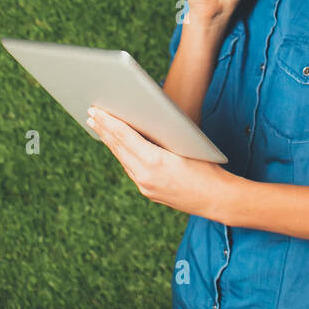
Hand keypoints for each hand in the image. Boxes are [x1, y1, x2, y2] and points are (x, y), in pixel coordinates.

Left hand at [87, 105, 228, 217]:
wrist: (217, 199)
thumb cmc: (207, 166)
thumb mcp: (185, 144)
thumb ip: (161, 135)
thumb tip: (141, 120)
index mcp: (153, 161)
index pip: (124, 136)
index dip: (108, 121)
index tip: (96, 110)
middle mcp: (145, 176)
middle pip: (118, 147)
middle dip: (104, 129)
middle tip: (91, 113)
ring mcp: (145, 187)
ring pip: (122, 159)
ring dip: (110, 142)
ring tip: (99, 127)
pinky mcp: (148, 192)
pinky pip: (130, 169)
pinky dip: (122, 154)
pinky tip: (118, 147)